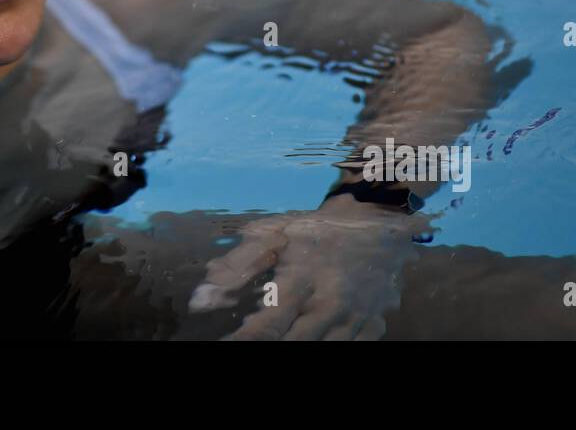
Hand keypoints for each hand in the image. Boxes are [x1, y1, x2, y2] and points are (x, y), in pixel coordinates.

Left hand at [188, 192, 424, 339]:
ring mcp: (354, 322)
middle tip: (241, 343)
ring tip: (273, 342)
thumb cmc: (315, 229)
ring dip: (293, 348)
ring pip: (320, 351)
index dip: (243, 341)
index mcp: (303, 281)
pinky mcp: (371, 330)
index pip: (267, 327)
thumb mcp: (273, 234)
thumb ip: (236, 267)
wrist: (378, 223)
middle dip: (266, 347)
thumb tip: (198, 301)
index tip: (222, 345)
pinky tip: (305, 336)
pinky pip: (345, 350)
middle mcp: (330, 307)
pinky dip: (323, 347)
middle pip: (294, 345)